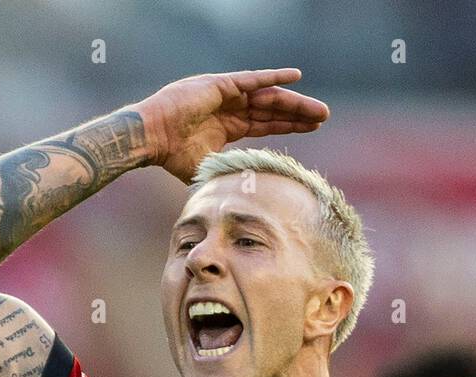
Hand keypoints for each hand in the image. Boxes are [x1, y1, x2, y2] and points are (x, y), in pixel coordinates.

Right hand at [131, 69, 328, 182]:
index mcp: (227, 127)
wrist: (151, 138)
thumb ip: (228, 177)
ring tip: (318, 109)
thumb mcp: (209, 171)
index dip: (288, 126)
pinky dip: (274, 77)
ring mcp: (226, 95)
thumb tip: (245, 200)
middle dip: (297, 114)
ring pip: (268, 97)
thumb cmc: (172, 157)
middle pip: (272, 110)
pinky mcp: (221, 85)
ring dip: (294, 102)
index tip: (312, 129)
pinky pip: (253, 80)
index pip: (266, 125)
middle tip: (324, 117)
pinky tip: (296, 77)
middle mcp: (230, 109)